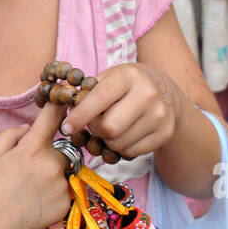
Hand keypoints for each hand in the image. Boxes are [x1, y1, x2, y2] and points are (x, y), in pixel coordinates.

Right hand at [0, 102, 72, 228]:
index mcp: (33, 148)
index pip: (53, 117)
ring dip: (53, 174)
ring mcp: (61, 185)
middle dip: (53, 153)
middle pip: (65, 148)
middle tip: (31, 169)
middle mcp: (52, 164)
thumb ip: (12, 135)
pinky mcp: (66, 203)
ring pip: (64, 171)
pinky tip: (35, 203)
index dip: (61, 104)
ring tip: (30, 190)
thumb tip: (29, 129)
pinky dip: (54, 193)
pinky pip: (64, 190)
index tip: (67, 95)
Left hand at [62, 63, 181, 157]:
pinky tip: (124, 135)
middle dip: (95, 130)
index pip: (98, 100)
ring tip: (110, 129)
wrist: (166, 92)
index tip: (66, 128)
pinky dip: (121, 148)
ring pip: (119, 143)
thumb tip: (61, 106)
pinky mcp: (165, 132)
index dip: (79, 116)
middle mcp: (147, 94)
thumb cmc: (127, 85)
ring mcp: (159, 115)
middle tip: (94, 125)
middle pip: (109, 128)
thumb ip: (88, 92)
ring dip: (107, 141)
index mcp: (128, 76)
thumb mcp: (110, 78)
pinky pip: (132, 152)